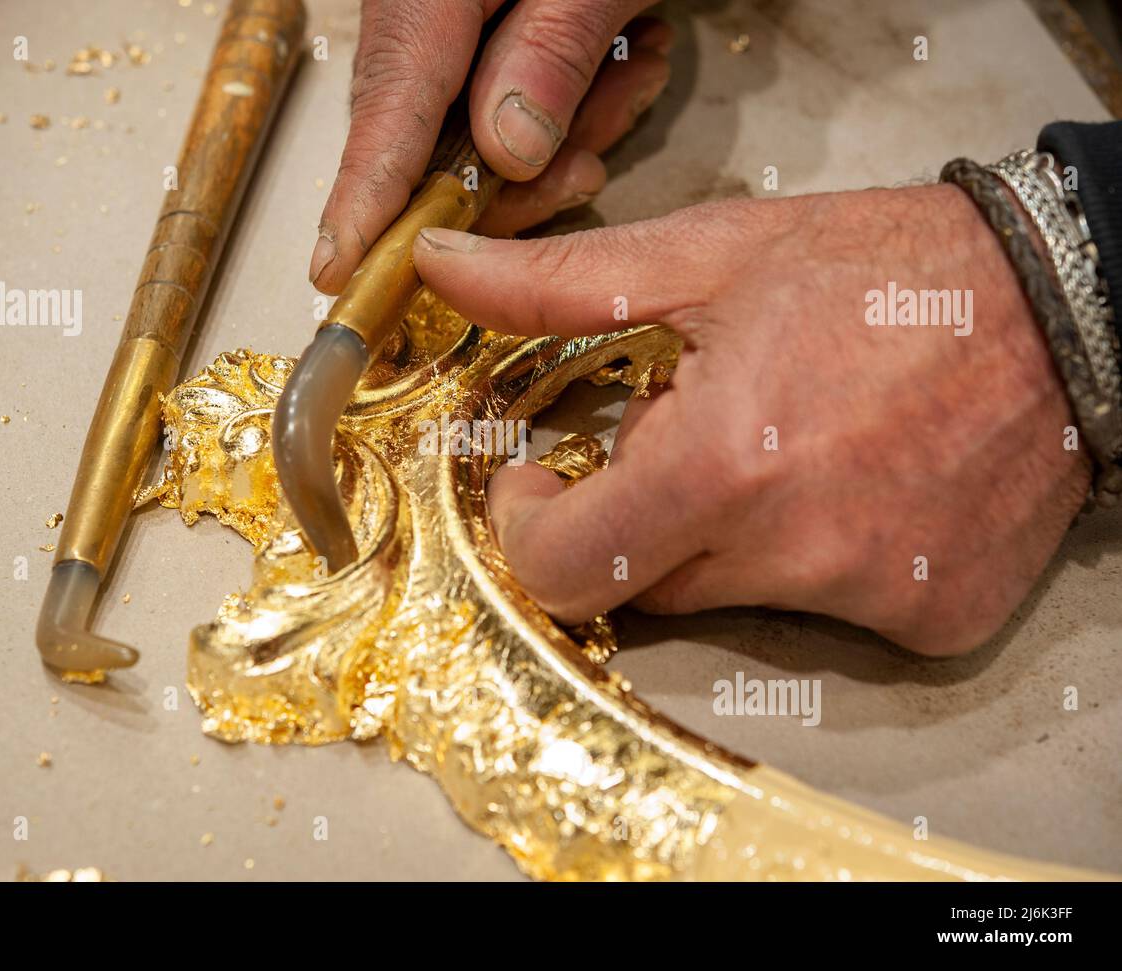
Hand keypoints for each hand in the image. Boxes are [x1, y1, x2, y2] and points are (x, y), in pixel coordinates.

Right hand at [310, 0, 670, 292]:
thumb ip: (553, 51)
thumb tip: (505, 154)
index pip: (392, 101)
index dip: (365, 194)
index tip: (337, 267)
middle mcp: (426, 1)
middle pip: (434, 128)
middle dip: (514, 173)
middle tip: (583, 166)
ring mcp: (454, 12)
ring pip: (482, 119)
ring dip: (564, 126)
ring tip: (627, 67)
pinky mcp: (490, 19)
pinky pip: (514, 86)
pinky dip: (574, 91)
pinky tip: (625, 48)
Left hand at [412, 185, 1090, 655]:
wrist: (1066, 302)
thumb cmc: (883, 269)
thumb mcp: (707, 259)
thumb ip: (557, 285)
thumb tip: (443, 272)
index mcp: (722, 468)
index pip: (568, 571)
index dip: (531, 532)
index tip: (542, 486)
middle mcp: (796, 554)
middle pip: (646, 585)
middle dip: (637, 515)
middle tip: (690, 433)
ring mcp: (872, 597)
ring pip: (732, 597)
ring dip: (727, 533)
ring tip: (786, 442)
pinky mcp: (934, 620)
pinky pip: (826, 610)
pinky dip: (814, 557)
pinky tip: (855, 482)